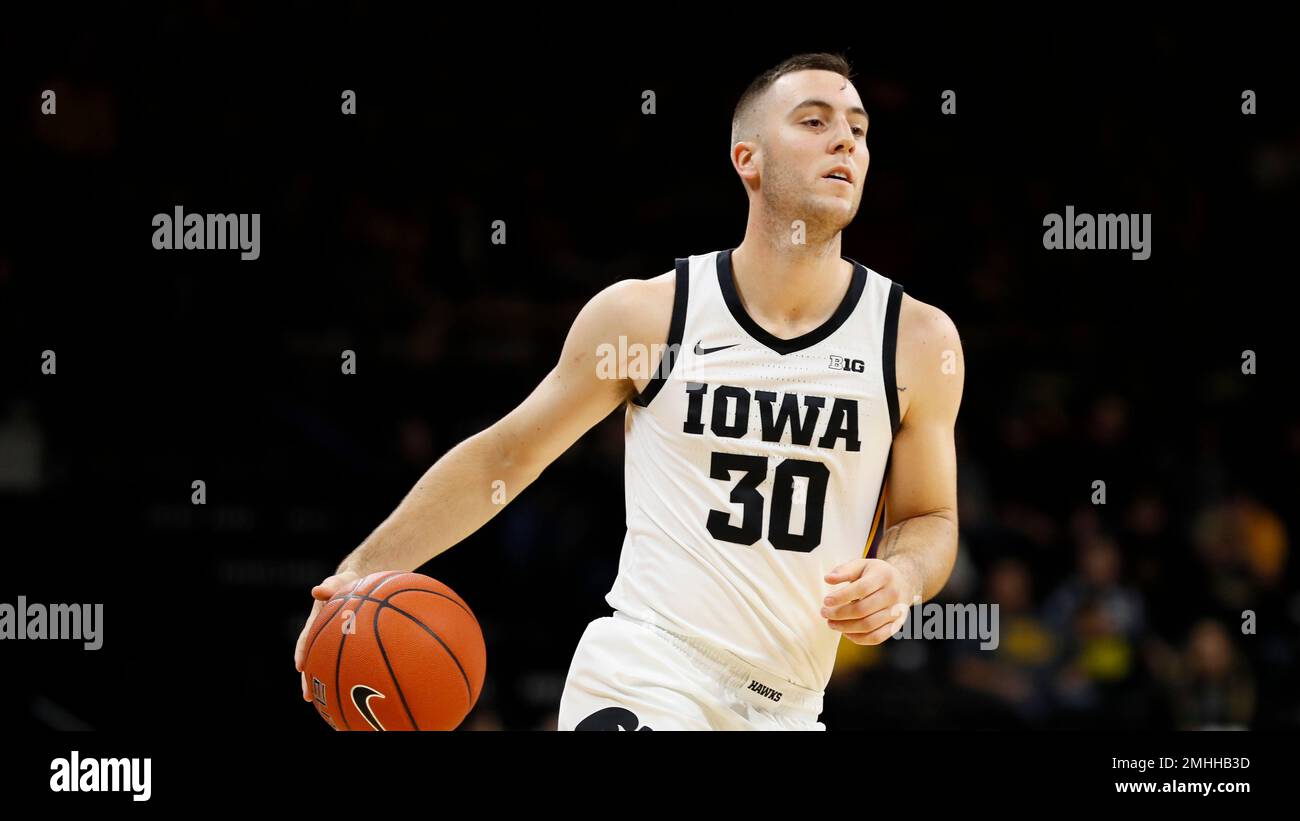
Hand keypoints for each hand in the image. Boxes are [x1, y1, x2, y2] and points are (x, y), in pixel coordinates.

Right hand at [294, 569, 361, 700]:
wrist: (361, 582)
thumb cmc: (349, 582)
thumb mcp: (341, 581)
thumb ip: (331, 585)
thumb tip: (317, 589)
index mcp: (317, 620)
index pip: (306, 638)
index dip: (302, 652)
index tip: (299, 667)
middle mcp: (323, 634)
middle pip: (314, 658)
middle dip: (309, 678)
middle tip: (307, 696)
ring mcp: (336, 640)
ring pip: (330, 664)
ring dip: (327, 681)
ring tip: (328, 703)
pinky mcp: (351, 645)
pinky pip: (350, 661)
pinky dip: (352, 673)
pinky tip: (359, 688)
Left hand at [820, 558, 918, 644]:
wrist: (904, 583)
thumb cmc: (876, 574)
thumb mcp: (862, 565)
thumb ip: (844, 570)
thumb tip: (828, 579)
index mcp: (884, 576)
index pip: (861, 589)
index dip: (842, 597)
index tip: (826, 601)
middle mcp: (893, 595)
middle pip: (863, 610)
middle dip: (839, 614)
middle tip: (824, 613)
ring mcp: (896, 612)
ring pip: (868, 626)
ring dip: (845, 627)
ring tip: (831, 623)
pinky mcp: (896, 625)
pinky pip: (876, 637)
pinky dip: (859, 638)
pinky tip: (845, 632)